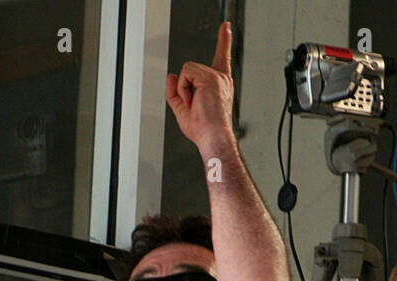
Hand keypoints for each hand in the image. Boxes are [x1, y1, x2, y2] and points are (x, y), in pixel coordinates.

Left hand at [164, 21, 234, 153]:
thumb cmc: (204, 129)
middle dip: (183, 89)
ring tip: (196, 104)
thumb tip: (170, 76)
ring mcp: (216, 76)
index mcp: (218, 85)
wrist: (213, 138)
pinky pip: (186, 73)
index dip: (223, 42)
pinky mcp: (211, 77)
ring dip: (184, 90)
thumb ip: (175, 91)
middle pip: (191, 68)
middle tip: (195, 107)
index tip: (226, 27)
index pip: (221, 59)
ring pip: (186, 71)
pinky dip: (184, 88)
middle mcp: (221, 79)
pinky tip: (195, 99)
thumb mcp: (183, 109)